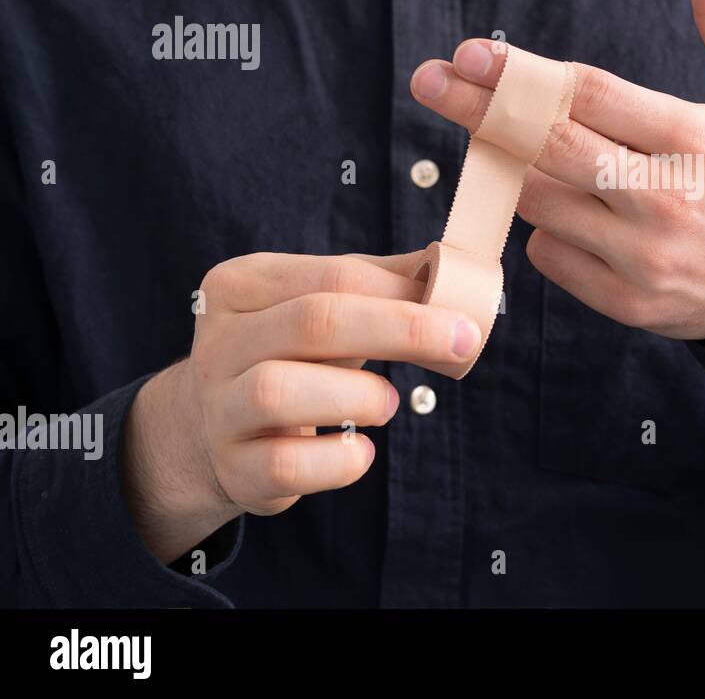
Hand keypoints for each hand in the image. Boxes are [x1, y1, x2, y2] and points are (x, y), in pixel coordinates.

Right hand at [122, 251, 480, 563]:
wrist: (207, 430)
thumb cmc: (286, 355)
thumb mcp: (317, 306)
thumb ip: (378, 284)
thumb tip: (448, 269)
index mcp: (243, 285)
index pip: (334, 277)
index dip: (406, 293)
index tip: (464, 313)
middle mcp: (220, 342)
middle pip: (313, 323)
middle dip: (402, 330)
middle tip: (462, 344)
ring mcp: (218, 407)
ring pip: (280, 391)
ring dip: (360, 395)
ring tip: (389, 403)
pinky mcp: (233, 468)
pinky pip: (286, 465)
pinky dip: (339, 460)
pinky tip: (361, 449)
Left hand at [410, 0, 704, 346]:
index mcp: (693, 139)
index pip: (589, 96)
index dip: (522, 72)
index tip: (471, 53)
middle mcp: (665, 198)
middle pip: (548, 147)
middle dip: (479, 110)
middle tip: (431, 80)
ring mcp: (644, 256)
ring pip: (539, 202)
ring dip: (515, 171)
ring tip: (507, 147)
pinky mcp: (629, 302)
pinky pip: (550, 257)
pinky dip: (544, 230)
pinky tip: (562, 211)